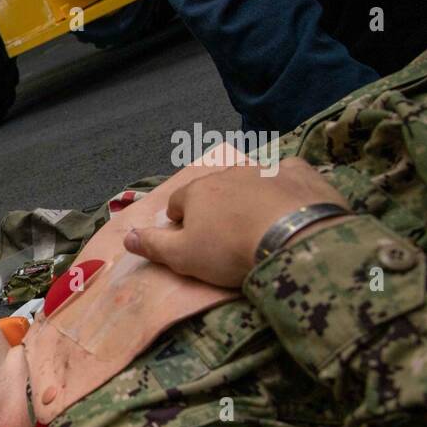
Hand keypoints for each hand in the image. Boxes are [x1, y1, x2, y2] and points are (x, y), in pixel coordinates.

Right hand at [123, 158, 350, 287]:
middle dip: (213, 207)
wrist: (296, 238)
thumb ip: (153, 245)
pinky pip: (287, 173)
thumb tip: (126, 237)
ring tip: (257, 221)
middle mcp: (228, 173)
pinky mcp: (300, 173)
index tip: (189, 238)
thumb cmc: (231, 250)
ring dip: (247, 195)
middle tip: (224, 234)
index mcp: (197, 192)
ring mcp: (266, 169)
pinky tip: (291, 201)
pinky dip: (285, 185)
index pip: (178, 202)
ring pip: (249, 179)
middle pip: (213, 188)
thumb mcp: (183, 257)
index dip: (179, 221)